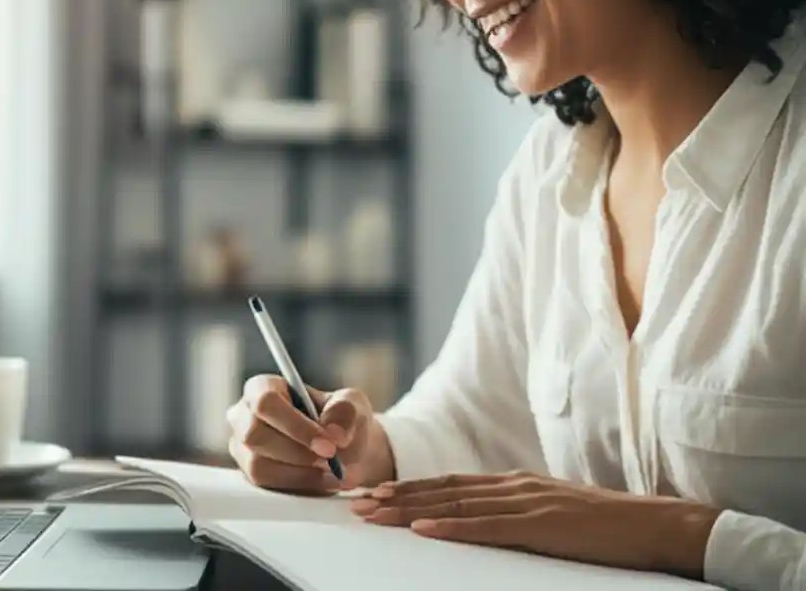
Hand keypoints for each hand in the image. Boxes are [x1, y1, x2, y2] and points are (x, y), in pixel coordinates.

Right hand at [227, 375, 393, 493]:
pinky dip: (301, 486)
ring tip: (336, 473)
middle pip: (254, 435)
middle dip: (298, 453)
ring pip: (258, 466)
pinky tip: (327, 482)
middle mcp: (243, 416)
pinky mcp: (251, 476)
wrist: (345, 450)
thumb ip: (344, 412)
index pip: (265, 402)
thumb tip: (334, 434)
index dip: (295, 425)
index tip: (328, 445)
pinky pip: (267, 487)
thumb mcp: (351, 405)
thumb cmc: (341, 419)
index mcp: (262, 388)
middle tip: (333, 462)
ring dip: (301, 473)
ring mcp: (243, 449)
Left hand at [350, 471, 720, 577]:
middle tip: (356, 503)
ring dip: (410, 508)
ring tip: (374, 513)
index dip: (409, 487)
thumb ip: (514, 514)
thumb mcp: (549, 514)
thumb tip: (479, 519)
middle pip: (442, 489)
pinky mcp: (541, 524)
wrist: (656, 525)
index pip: (449, 482)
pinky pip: (487, 526)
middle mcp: (513, 485)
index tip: (373, 493)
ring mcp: (526, 502)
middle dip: (395, 496)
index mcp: (514, 483)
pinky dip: (452, 526)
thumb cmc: (605, 527)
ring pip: (455, 503)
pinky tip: (424, 529)